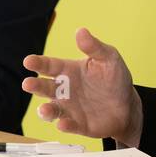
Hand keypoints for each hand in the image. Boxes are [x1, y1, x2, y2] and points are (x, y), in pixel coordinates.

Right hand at [22, 28, 143, 145]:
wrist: (128, 105)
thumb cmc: (114, 79)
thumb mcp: (108, 58)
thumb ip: (94, 46)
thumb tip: (81, 31)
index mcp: (67, 71)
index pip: (49, 65)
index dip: (38, 63)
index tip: (28, 61)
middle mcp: (63, 90)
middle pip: (45, 88)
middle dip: (35, 86)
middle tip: (27, 84)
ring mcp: (69, 108)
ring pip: (52, 110)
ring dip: (46, 111)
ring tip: (44, 110)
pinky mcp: (78, 124)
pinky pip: (69, 125)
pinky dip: (65, 125)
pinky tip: (63, 123)